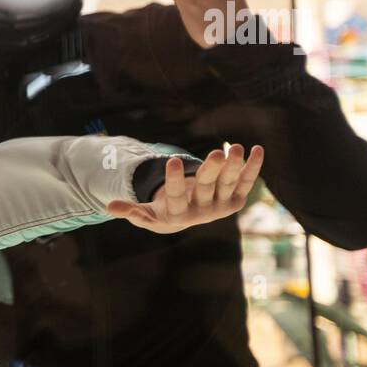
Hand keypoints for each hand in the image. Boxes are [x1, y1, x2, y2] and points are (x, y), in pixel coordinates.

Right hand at [105, 144, 262, 233]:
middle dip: (212, 170)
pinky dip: (252, 168)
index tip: (172, 159)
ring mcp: (220, 206)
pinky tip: (257, 150)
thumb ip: (132, 210)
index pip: (175, 196)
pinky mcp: (235, 200)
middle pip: (206, 188)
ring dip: (235, 166)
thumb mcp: (146, 214)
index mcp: (178, 215)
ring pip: (228, 184)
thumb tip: (109, 207)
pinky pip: (246, 183)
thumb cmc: (162, 211)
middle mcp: (201, 212)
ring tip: (237, 147)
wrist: (186, 219)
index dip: (174, 179)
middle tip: (218, 152)